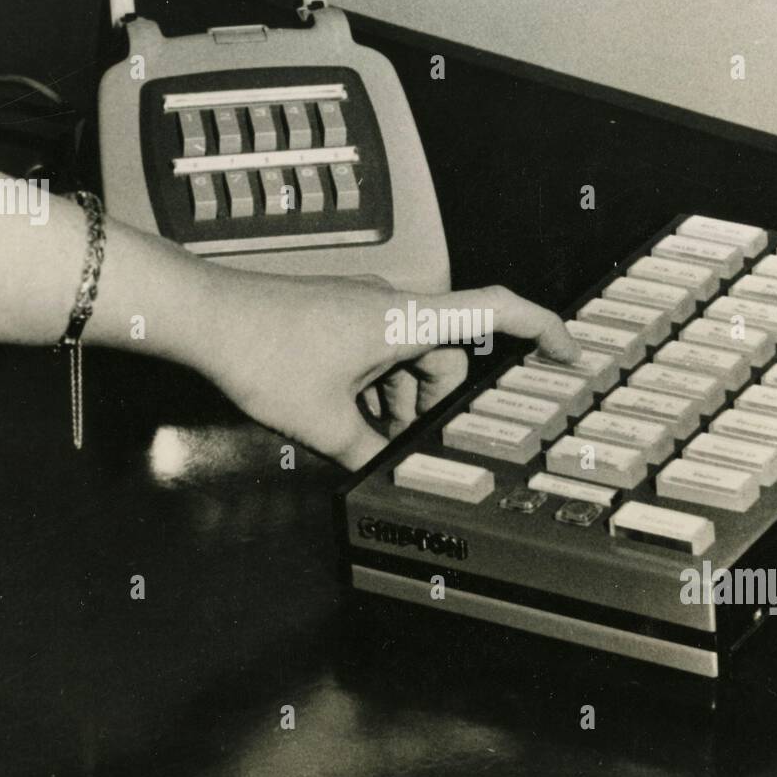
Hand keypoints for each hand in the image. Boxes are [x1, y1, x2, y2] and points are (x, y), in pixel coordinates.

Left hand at [192, 272, 579, 468]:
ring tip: (361, 431)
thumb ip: (367, 452)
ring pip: (408, 357)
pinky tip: (344, 414)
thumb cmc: (262, 350)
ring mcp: (363, 307)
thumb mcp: (325, 421)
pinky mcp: (339, 314)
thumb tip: (384, 472)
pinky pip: (378, 351)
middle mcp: (392, 305)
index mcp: (406, 320)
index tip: (570, 352)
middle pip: (445, 355)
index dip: (543, 328)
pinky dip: (373, 384)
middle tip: (403, 439)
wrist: (205, 315)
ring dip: (398, 396)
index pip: (495, 310)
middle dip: (433, 402)